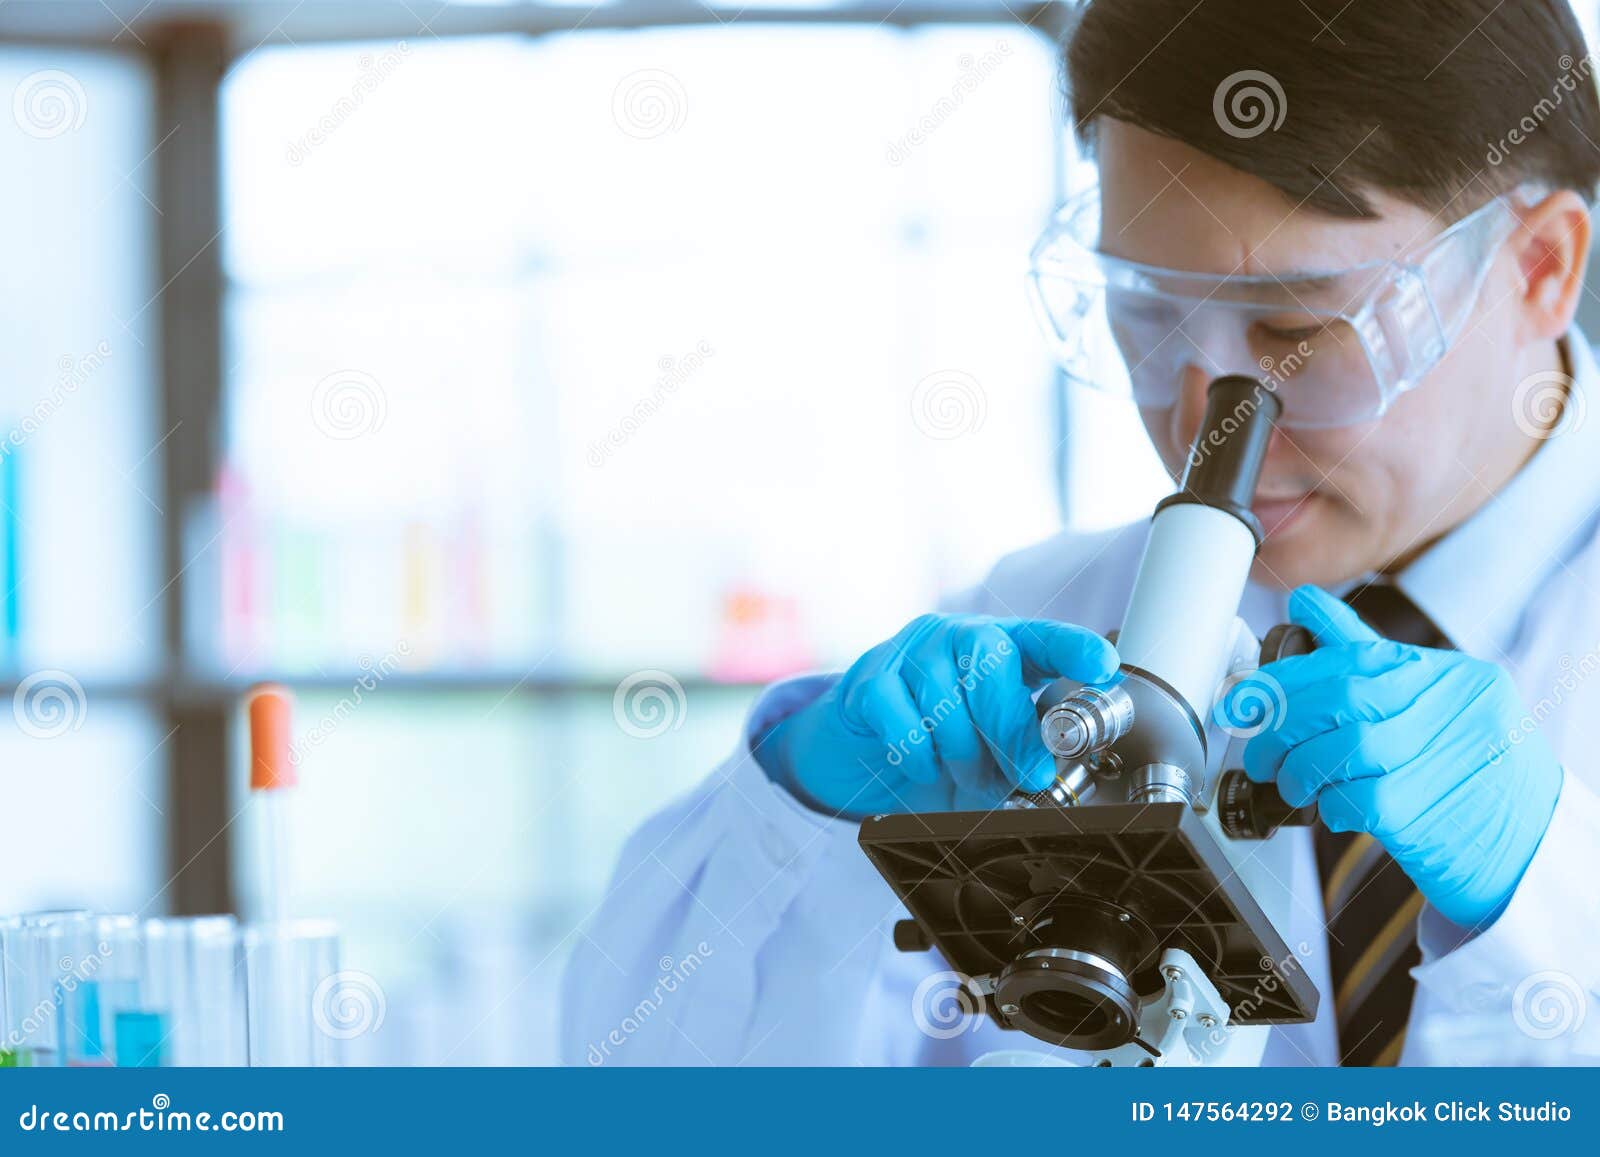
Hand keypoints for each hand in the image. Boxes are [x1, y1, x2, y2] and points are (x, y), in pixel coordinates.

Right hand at [757, 613, 1118, 818]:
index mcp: (1005, 648)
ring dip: (962, 752)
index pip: (1044, 638)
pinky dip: (917, 752)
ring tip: (964, 774)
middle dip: (1014, 727)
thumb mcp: (995, 750)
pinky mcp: (871, 676)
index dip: (1074, 649)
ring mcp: (912, 650)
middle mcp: (959, 636)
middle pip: (990, 663)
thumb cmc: (946, 745)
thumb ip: (1023, 752)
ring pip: (944, 697)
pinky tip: (923, 764)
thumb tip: (1044, 773)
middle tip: (1031, 775)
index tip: (1102, 667)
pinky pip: (900, 718)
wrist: (867, 750)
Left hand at [1244, 585, 1562, 927]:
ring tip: (1293, 785)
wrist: (1523, 847)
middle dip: (1281, 726)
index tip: (1244, 699)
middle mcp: (1454, 705)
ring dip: (1298, 770)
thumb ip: (1365, 659)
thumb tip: (1305, 605)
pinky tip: (1331, 810)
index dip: (1284, 679)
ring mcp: (1445, 755)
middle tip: (1261, 753)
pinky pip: (1353, 798)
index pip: (1349, 657)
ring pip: (1341, 747)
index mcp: (1449, 672)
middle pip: (1340, 699)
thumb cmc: (1466, 770)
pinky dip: (1327, 805)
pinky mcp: (1427, 810)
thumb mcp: (1427, 703)